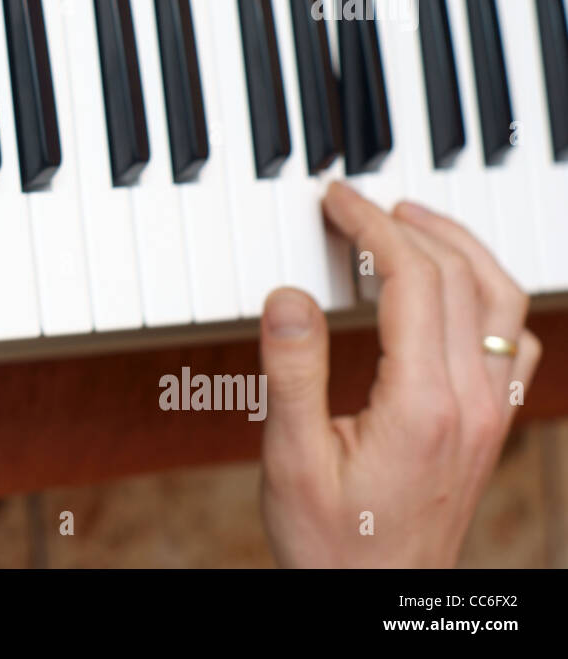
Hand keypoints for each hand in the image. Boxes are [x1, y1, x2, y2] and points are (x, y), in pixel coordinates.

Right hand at [259, 181, 539, 567]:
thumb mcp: (291, 459)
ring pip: (502, 299)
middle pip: (460, 276)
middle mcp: (471, 401)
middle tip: (357, 203)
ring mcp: (490, 412)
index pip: (413, 278)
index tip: (338, 200)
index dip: (373, 224)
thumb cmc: (331, 541)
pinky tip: (454, 289)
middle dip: (407, 223)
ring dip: (458, 246)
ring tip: (409, 221)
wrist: (376, 601)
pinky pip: (513, 338)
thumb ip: (292, 372)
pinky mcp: (490, 423)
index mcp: (422, 403)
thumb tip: (289, 295)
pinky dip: (488, 293)